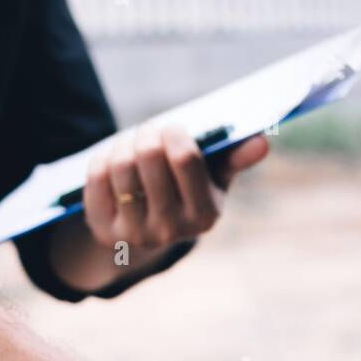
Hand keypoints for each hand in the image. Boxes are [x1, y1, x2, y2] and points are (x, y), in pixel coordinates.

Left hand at [83, 123, 268, 252]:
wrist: (148, 233)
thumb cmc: (188, 193)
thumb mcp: (214, 180)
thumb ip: (236, 158)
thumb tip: (263, 141)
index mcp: (205, 215)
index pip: (186, 159)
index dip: (175, 133)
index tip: (173, 127)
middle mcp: (170, 230)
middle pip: (149, 156)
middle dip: (148, 133)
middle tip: (150, 129)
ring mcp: (135, 232)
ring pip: (121, 163)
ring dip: (125, 143)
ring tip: (132, 143)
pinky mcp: (104, 228)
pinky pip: (97, 175)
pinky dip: (104, 157)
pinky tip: (114, 159)